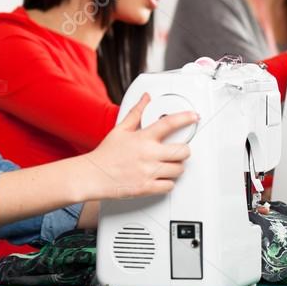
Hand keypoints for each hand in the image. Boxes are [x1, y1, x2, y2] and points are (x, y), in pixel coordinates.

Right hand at [77, 93, 195, 200]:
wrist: (93, 176)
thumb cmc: (106, 154)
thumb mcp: (120, 129)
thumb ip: (136, 113)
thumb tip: (145, 98)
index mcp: (142, 138)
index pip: (169, 124)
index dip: (185, 118)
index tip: (193, 116)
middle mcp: (148, 155)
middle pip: (182, 151)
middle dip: (184, 150)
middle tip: (178, 150)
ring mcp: (148, 172)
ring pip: (179, 170)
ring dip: (177, 167)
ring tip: (167, 164)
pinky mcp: (147, 187)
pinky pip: (170, 186)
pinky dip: (168, 182)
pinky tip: (161, 177)